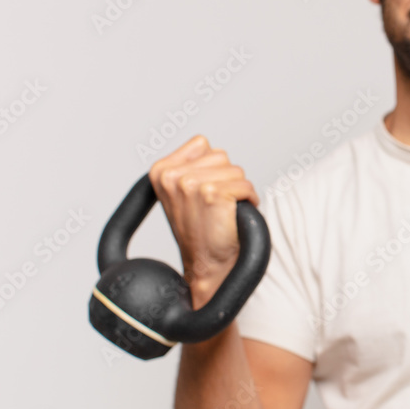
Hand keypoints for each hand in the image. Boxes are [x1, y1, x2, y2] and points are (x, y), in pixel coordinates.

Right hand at [148, 135, 258, 306]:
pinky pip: (244, 186)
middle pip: (221, 156)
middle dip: (227, 178)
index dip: (213, 166)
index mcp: (160, 170)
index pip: (202, 144)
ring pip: (235, 170)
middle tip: (217, 204)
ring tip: (225, 210)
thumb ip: (189, 164)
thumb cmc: (199, 228)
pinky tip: (235, 215)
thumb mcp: (182, 191)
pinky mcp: (210, 194)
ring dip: (239, 190)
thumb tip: (206, 144)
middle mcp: (171, 176)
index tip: (205, 191)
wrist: (207, 264)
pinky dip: (249, 199)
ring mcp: (189, 184)